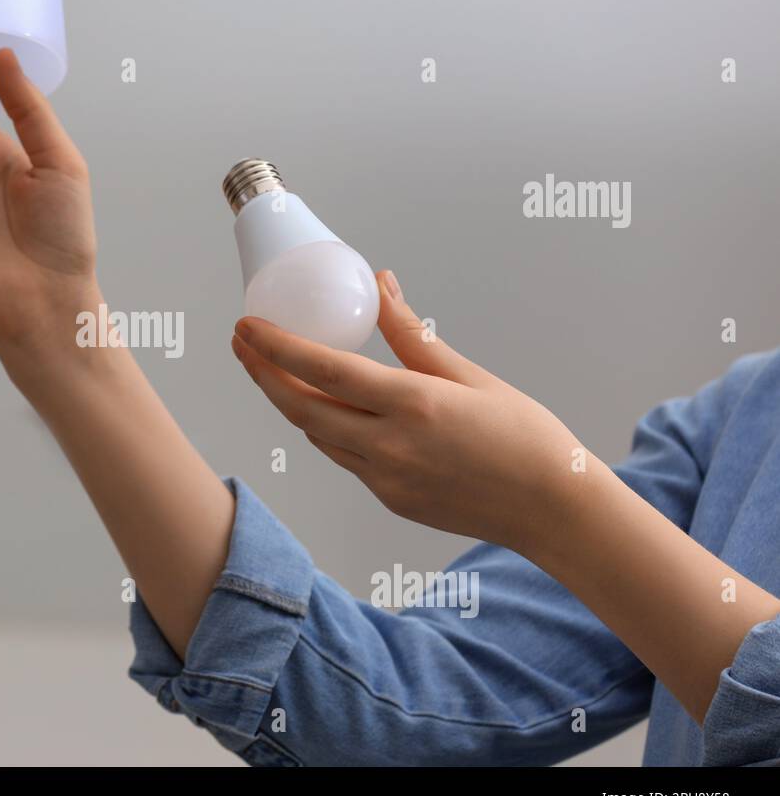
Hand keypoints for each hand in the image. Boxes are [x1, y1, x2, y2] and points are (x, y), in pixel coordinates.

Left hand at [231, 270, 589, 552]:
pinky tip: (327, 406)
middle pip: (300, 408)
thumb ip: (413, 335)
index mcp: (413, 405)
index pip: (323, 371)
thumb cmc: (524, 435)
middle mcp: (390, 446)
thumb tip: (382, 285)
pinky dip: (326, 428)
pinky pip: (343, 457)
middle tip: (241, 343)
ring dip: (291, 401)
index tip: (246, 326)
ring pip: (317, 434)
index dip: (276, 348)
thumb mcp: (469, 375)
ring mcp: (386, 479)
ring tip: (275, 368)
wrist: (552, 510)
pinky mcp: (390, 499)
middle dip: (262, 373)